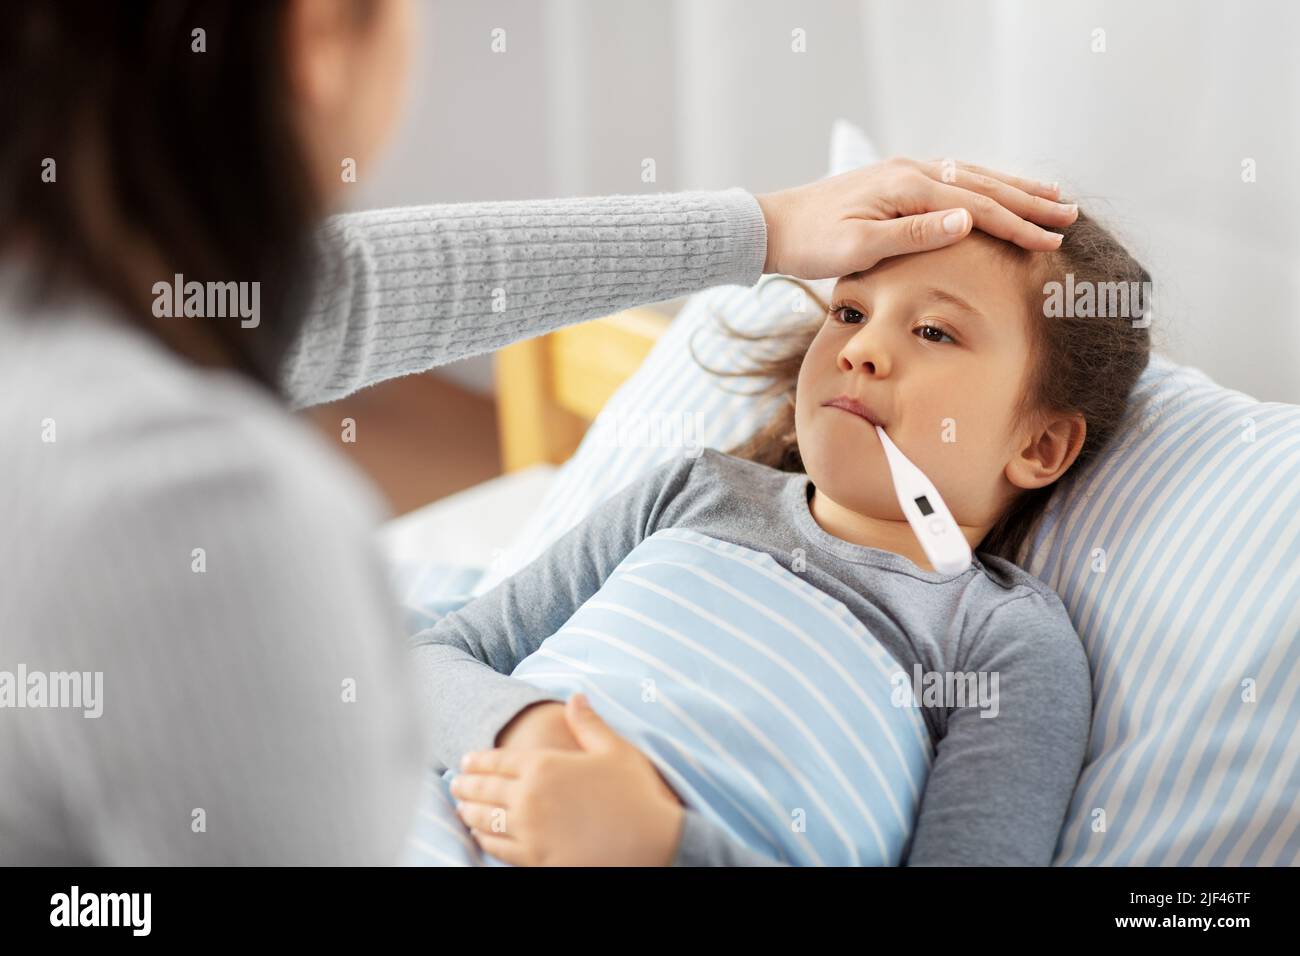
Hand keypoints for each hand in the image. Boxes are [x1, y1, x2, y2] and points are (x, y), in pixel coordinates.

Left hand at [453, 693, 685, 865]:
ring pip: (486, 820)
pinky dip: (485, 840)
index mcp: (544, 766)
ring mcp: (530, 832)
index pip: (498, 761)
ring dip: (469, 812)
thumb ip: (587, 723)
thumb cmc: (637, 794)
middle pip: (485, 790)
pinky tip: (481, 835)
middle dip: (466, 785)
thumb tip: (575, 696)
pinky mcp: (536, 860)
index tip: (466, 761)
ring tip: (461, 807)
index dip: (478, 761)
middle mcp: (530, 798)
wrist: (653, 842)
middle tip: (456, 783)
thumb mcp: (614, 750)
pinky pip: (499, 849)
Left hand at [755, 156, 1078, 278]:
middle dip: (1029, 202)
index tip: (1052, 239)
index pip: (977, 207)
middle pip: (983, 186)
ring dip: (1012, 189)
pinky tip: (994, 191)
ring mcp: (903, 173)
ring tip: (1049, 197)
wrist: (773, 227)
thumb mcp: (860, 248)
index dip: (1018, 225)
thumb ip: (915, 234)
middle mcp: (911, 171)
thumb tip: (968, 220)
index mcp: (907, 187)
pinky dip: (982, 187)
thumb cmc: (812, 244)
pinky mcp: (895, 181)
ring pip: (972, 178)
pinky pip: (952, 180)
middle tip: (1070, 214)